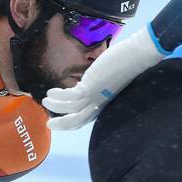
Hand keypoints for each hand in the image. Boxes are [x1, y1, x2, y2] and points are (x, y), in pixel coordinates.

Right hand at [42, 23, 166, 130]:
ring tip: (44, 101)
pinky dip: (58, 97)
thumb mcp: (108, 78)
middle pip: (77, 121)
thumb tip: (84, 82)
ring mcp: (94, 97)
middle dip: (62, 125)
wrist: (137, 57)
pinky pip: (69, 97)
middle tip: (49, 125)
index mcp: (103, 103)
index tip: (62, 117)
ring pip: (70, 110)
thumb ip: (96, 83)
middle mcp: (99, 103)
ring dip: (55, 107)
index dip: (73, 119)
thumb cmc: (126, 63)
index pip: (86, 116)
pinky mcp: (90, 88)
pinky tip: (50, 92)